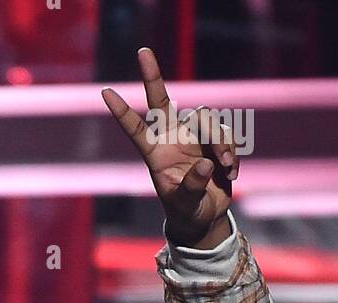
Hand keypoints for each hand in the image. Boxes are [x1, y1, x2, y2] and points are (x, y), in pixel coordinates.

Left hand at [101, 47, 238, 248]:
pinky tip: (232, 172)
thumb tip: (205, 164)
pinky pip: (226, 132)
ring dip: (221, 141)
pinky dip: (232, 150)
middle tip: (142, 51)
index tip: (105, 92)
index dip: (122, 112)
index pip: (136, 129)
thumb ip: (192, 186)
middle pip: (163, 101)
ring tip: (227, 167)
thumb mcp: (186, 205)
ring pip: (207, 119)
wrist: (205, 215)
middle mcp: (172, 138)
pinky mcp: (215, 138)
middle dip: (152, 76)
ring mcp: (194, 135)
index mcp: (156, 154)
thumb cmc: (187, 212)